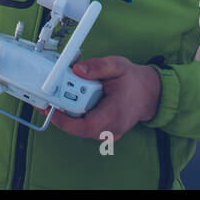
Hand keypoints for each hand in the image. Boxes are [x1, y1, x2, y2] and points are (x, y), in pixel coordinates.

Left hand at [35, 56, 161, 141]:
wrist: (148, 93)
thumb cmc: (132, 80)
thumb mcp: (116, 65)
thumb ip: (97, 66)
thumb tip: (77, 69)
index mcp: (115, 112)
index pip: (86, 126)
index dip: (65, 121)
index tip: (51, 109)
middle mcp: (112, 128)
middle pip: (79, 127)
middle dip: (63, 112)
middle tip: (52, 95)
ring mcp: (109, 133)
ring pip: (81, 129)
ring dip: (70, 114)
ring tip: (64, 95)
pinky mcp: (105, 133)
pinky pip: (86, 128)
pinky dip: (78, 116)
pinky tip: (75, 102)